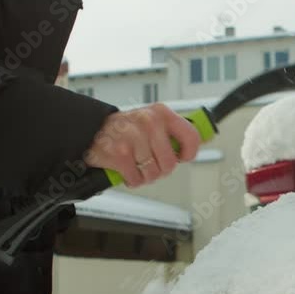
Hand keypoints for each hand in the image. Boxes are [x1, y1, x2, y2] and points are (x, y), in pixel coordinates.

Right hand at [84, 104, 200, 187]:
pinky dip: (132, 180)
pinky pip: (137, 179)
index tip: (183, 156)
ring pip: (154, 173)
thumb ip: (173, 131)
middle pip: (170, 163)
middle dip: (161, 169)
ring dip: (145, 175)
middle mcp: (148, 122)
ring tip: (137, 165)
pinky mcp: (119, 154)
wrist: (93, 130)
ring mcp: (133, 138)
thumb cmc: (127, 130)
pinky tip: (126, 169)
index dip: (190, 153)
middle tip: (151, 162)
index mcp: (161, 113)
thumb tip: (201, 140)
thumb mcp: (152, 122)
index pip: (191, 136)